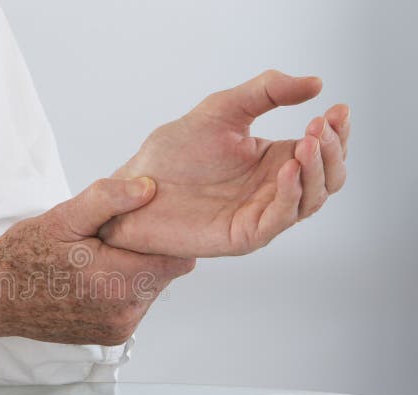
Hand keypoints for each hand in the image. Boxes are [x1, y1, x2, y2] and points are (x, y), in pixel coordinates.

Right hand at [0, 177, 194, 357]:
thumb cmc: (23, 256)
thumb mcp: (62, 218)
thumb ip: (109, 199)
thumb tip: (149, 188)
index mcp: (117, 281)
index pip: (178, 256)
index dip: (164, 234)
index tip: (139, 222)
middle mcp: (124, 312)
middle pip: (165, 272)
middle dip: (145, 250)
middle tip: (109, 237)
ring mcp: (118, 328)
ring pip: (151, 288)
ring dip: (133, 270)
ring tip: (98, 257)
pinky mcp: (111, 336)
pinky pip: (134, 305)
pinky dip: (121, 289)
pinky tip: (93, 278)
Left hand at [99, 70, 350, 257]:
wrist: (135, 184)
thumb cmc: (173, 152)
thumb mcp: (223, 109)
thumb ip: (267, 92)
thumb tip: (317, 83)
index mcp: (273, 161)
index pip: (322, 151)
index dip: (337, 132)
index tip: (337, 109)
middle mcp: (272, 190)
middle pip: (328, 178)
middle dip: (333, 151)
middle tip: (320, 126)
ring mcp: (259, 214)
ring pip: (311, 200)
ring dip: (316, 171)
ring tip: (306, 141)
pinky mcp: (241, 234)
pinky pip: (278, 220)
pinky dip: (289, 194)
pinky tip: (286, 168)